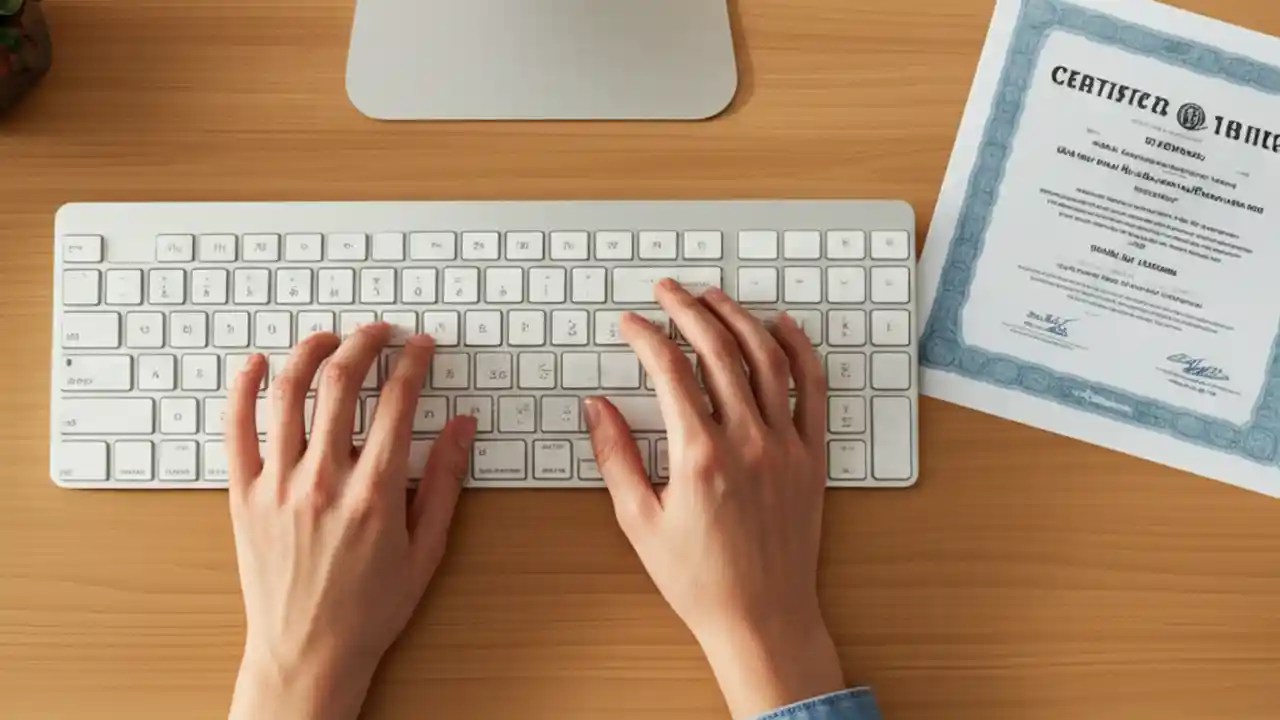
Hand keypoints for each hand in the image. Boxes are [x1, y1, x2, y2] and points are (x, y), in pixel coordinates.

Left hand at [226, 324, 476, 719]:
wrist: (308, 655)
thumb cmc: (369, 609)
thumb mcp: (426, 550)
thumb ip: (444, 482)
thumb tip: (462, 428)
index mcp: (373, 495)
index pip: (398, 404)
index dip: (413, 363)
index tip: (421, 347)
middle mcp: (323, 482)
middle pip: (341, 384)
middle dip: (365, 344)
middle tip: (380, 332)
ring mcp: (278, 486)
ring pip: (287, 395)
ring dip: (310, 352)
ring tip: (328, 337)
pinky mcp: (244, 496)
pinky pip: (236, 429)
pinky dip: (242, 389)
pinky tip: (256, 365)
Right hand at [586, 281, 843, 719]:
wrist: (762, 618)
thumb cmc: (699, 580)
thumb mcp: (639, 521)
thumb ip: (615, 457)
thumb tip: (597, 407)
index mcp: (700, 456)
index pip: (670, 372)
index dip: (646, 338)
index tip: (631, 324)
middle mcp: (747, 442)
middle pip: (718, 352)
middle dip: (688, 311)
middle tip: (668, 292)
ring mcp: (785, 446)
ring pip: (766, 359)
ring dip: (738, 319)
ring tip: (714, 298)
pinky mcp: (811, 456)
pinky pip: (812, 390)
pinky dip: (799, 351)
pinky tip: (781, 327)